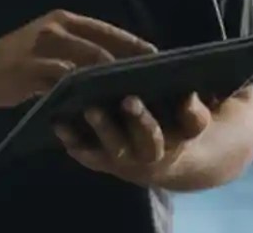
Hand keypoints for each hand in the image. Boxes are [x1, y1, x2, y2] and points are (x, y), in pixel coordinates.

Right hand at [0, 10, 156, 108]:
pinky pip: (65, 83)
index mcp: (64, 19)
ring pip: (87, 64)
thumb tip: (115, 63)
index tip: (159, 58)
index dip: (134, 44)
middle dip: (129, 64)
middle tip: (152, 82)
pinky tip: (98, 108)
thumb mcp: (47, 46)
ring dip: (111, 81)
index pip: (108, 30)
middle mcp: (55, 28)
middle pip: (103, 46)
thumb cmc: (18, 62)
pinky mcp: (31, 69)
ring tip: (132, 97)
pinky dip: (84, 95)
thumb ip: (75, 50)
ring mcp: (43, 47)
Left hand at [54, 93, 212, 185]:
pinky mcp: (105, 162)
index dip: (191, 110)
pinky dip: (73, 141)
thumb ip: (191, 103)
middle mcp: (157, 151)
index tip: (187, 94)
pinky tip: (59, 123)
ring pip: (117, 148)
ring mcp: (129, 160)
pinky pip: (88, 154)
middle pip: (150, 139)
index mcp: (184, 133)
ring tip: (90, 109)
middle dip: (140, 120)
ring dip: (103, 129)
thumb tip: (190, 90)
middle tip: (129, 99)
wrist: (162, 161)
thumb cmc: (173, 122)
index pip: (192, 122)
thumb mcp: (189, 112)